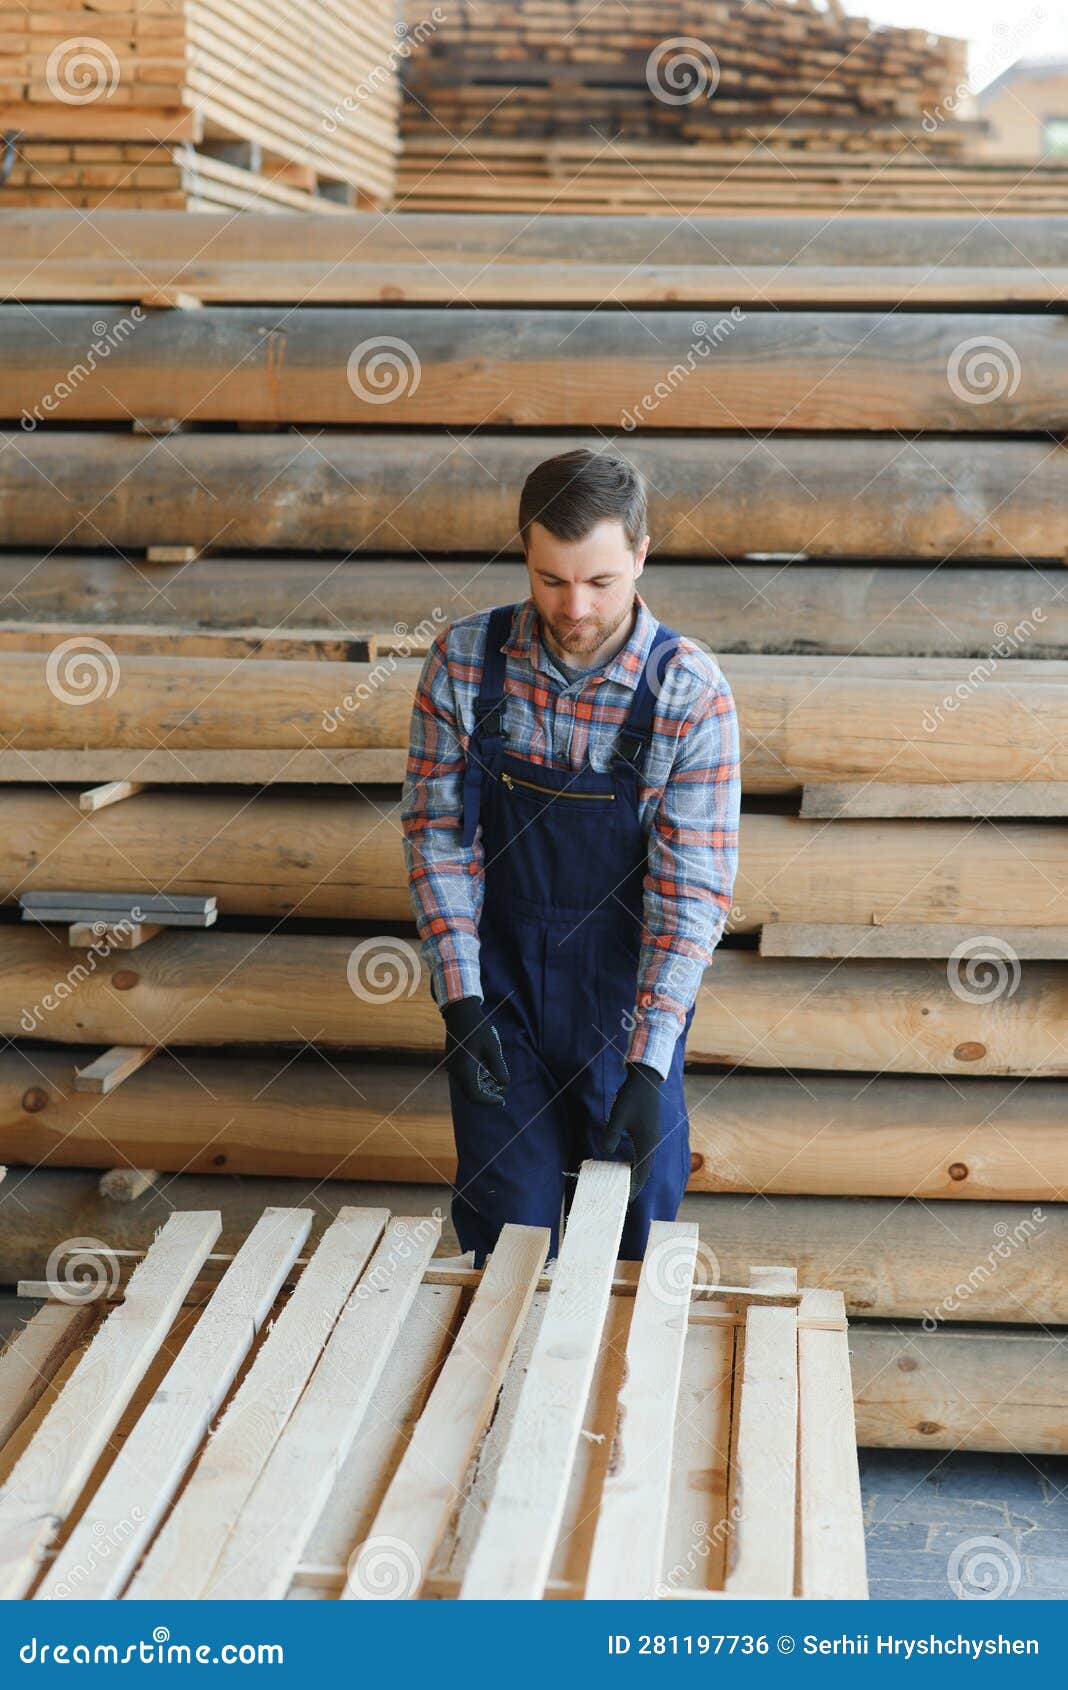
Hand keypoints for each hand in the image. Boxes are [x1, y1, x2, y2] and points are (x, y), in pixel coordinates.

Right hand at [441, 995, 509, 1105]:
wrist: (460, 1012)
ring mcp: (451, 1066)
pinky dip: (475, 1081)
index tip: (502, 1100)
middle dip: (486, 1097)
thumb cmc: (478, 1028)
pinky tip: (487, 1073)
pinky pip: (463, 1078)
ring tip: (496, 1084)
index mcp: (464, 1068)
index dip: (489, 1101)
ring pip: (466, 1086)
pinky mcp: (452, 1062)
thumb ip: (499, 1067)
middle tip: (501, 1096)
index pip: (475, 1095)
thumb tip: (504, 1086)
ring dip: (481, 1089)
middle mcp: (454, 1070)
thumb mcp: (493, 1047)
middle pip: (469, 1094)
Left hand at [599, 1060, 662, 1199]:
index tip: (626, 1200)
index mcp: (647, 1143)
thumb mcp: (618, 1116)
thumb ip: (611, 1135)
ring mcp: (652, 1137)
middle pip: (645, 1170)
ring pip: (645, 1161)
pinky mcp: (649, 1131)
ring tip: (625, 1183)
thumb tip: (606, 1151)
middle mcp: (652, 1143)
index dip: (634, 1187)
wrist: (645, 1079)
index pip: (642, 1173)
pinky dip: (637, 1162)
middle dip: (635, 1184)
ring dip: (636, 1173)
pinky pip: (644, 1153)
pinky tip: (627, 1163)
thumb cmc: (632, 1097)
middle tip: (623, 1196)